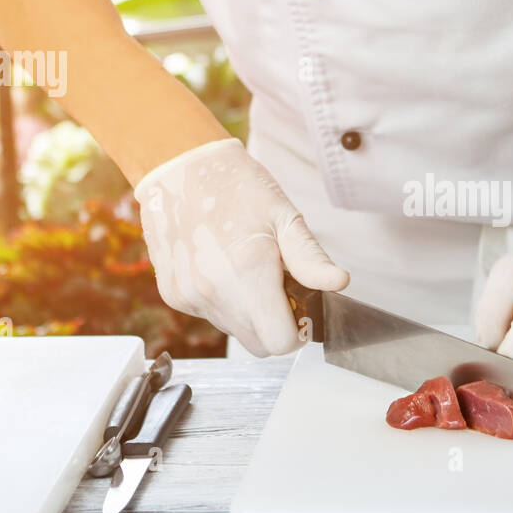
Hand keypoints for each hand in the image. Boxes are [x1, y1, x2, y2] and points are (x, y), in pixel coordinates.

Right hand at [134, 138, 348, 354]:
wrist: (178, 167)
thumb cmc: (236, 187)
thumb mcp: (284, 217)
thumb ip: (310, 258)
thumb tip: (339, 283)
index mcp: (248, 274)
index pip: (281, 343)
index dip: (297, 330)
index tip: (298, 305)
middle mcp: (214, 293)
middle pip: (259, 345)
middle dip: (275, 323)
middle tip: (276, 284)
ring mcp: (190, 297)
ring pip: (234, 332)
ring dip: (248, 313)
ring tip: (246, 268)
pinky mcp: (173, 295)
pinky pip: (210, 316)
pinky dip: (222, 301)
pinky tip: (221, 266)